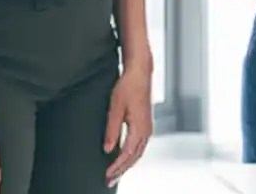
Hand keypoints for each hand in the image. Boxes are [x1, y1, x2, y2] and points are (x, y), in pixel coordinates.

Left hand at [104, 65, 152, 186]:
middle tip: (110, 181)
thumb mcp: (115, 108)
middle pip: (134, 158)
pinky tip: (125, 159)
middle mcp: (146, 131)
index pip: (127, 154)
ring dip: (127, 165)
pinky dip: (132, 156)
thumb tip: (108, 148)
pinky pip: (140, 147)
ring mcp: (148, 128)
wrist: (140, 74)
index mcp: (140, 128)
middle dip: (122, 170)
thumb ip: (112, 130)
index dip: (117, 167)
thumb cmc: (128, 87)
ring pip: (138, 154)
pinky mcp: (146, 125)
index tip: (107, 175)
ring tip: (116, 174)